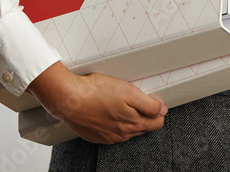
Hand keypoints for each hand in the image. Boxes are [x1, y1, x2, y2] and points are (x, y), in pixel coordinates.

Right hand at [26, 62, 166, 143]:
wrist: (68, 98)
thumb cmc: (96, 92)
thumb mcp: (129, 92)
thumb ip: (148, 104)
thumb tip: (162, 111)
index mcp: (133, 124)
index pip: (156, 123)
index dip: (158, 111)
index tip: (153, 102)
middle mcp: (122, 134)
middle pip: (142, 127)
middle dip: (144, 115)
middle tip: (136, 100)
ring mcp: (107, 137)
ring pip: (126, 130)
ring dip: (128, 119)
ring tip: (120, 103)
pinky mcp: (95, 135)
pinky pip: (110, 132)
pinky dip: (112, 123)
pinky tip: (107, 111)